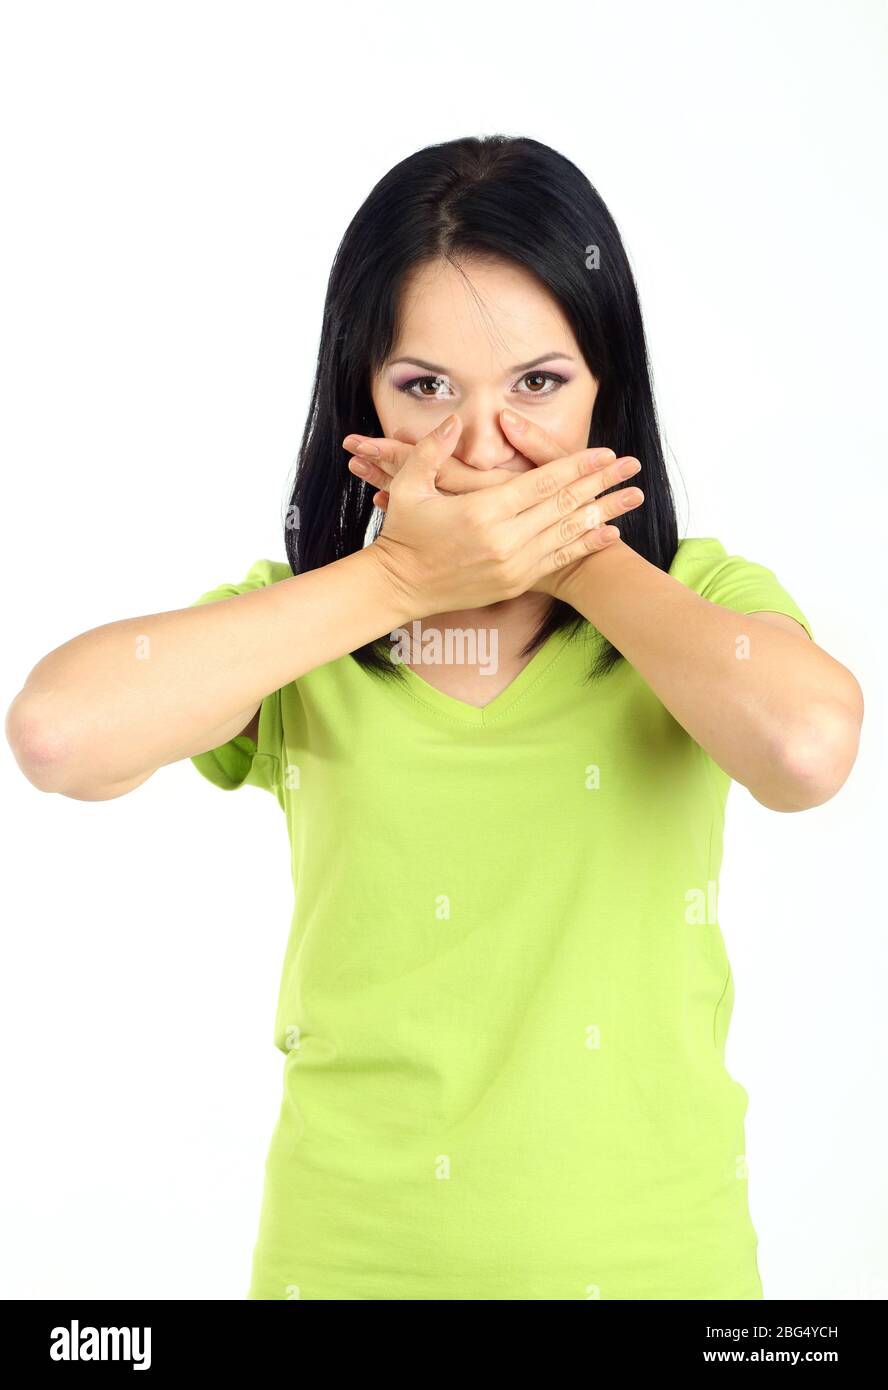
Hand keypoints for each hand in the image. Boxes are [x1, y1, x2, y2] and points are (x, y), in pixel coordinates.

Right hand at [362, 412, 644, 618]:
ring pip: (568, 534)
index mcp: (483, 512)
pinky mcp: (515, 583)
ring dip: (603, 514)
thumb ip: (432, 450)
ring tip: (632, 498)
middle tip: (633, 468)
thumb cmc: (402, 533)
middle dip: (602, 485)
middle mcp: (505, 540)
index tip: (606, 452)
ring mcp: (513, 565)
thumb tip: (455, 420)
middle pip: (564, 506)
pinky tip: (609, 532)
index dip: (577, 466)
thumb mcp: (409, 485)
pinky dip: (585, 545)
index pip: (542, 483)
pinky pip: (558, 560)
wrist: (398, 587)